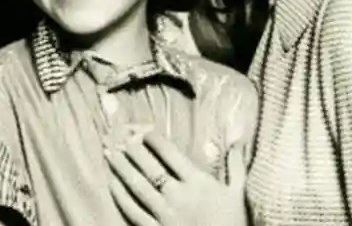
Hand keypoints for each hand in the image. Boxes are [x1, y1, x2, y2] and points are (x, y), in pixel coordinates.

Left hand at [106, 132, 247, 225]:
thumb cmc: (235, 221)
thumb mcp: (240, 191)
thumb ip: (236, 163)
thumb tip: (238, 134)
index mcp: (198, 182)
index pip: (171, 155)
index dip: (156, 142)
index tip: (146, 134)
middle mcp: (178, 195)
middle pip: (151, 169)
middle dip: (135, 152)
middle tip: (122, 140)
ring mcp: (165, 214)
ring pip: (138, 188)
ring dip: (123, 170)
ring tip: (111, 156)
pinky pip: (133, 212)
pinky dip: (121, 197)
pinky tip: (112, 186)